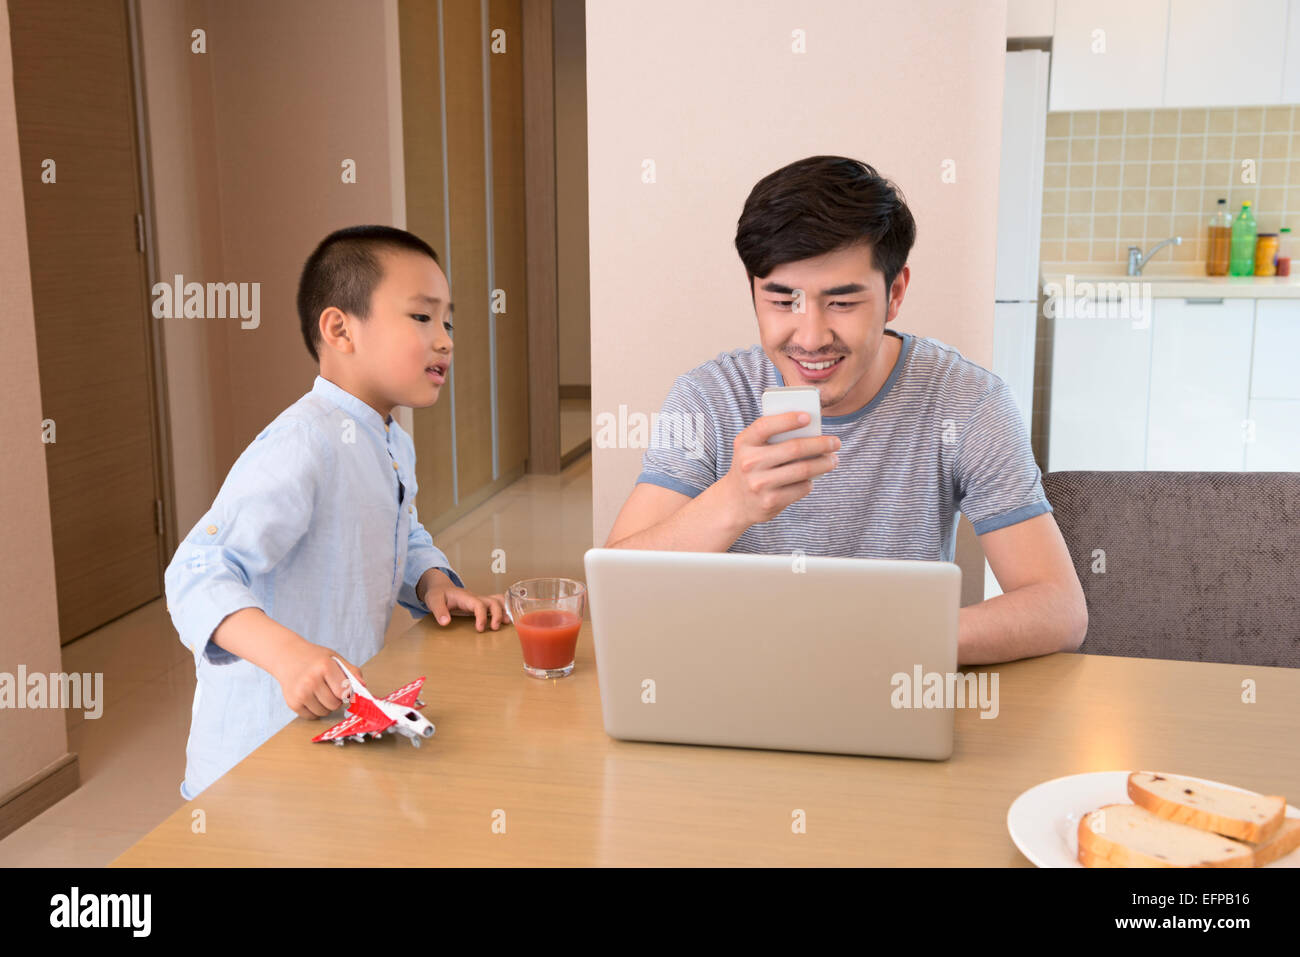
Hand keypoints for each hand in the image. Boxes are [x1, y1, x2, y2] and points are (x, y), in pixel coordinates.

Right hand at [270, 640, 365, 719]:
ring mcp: (300, 693)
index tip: (345, 689)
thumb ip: (352, 671)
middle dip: (336, 700)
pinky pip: (312, 716)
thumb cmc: (314, 658)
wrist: (287, 656)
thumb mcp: (335, 658)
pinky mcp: (293, 703)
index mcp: (324, 666)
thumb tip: (363, 687)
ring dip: (326, 706)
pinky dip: (315, 710)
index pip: (344, 692)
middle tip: (331, 689)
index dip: (347, 692)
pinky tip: (311, 697)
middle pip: (335, 704)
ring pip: (324, 712)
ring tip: (320, 692)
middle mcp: (311, 680)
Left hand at [419, 569, 506, 631]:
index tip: (480, 629)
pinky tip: (506, 619)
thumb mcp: (433, 601)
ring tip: (507, 623)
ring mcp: (480, 600)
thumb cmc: (438, 594)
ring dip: (505, 610)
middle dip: (498, 614)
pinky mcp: (481, 605)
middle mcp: (475, 598)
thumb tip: (445, 622)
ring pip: (498, 601)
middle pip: (493, 601)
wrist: (440, 588)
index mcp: (465, 597)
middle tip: (495, 628)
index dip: (481, 616)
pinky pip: (497, 604)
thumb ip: (439, 611)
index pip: (478, 604)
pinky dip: (504, 609)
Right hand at [718, 411, 839, 527]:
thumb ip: (773, 437)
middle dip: (820, 444)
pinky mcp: (770, 501)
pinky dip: (810, 482)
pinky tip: (812, 478)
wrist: (734, 501)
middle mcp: (749, 463)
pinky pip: (801, 488)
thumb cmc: (752, 467)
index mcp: (744, 443)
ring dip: (824, 464)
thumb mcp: (752, 448)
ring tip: (833, 460)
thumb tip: (811, 431)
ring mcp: (759, 484)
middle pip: (794, 448)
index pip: (765, 426)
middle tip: (835, 442)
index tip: (808, 417)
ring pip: (803, 470)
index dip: (787, 419)